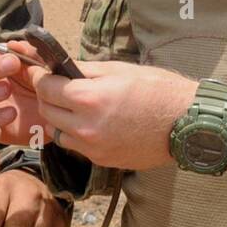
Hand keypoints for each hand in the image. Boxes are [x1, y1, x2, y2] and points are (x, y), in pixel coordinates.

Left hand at [32, 60, 196, 170]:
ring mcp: (93, 147)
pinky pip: (75, 146)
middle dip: (47, 96)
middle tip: (56, 86)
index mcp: (89, 98)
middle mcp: (86, 127)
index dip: (40, 76)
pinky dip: (75, 133)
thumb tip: (59, 66)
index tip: (40, 71)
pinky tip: (90, 122)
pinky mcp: (102, 160)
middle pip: (46, 111)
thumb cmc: (158, 90)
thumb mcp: (119, 69)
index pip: (45, 87)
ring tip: (73, 106)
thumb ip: (84, 70)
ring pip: (56, 132)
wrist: (186, 123)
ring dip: (58, 117)